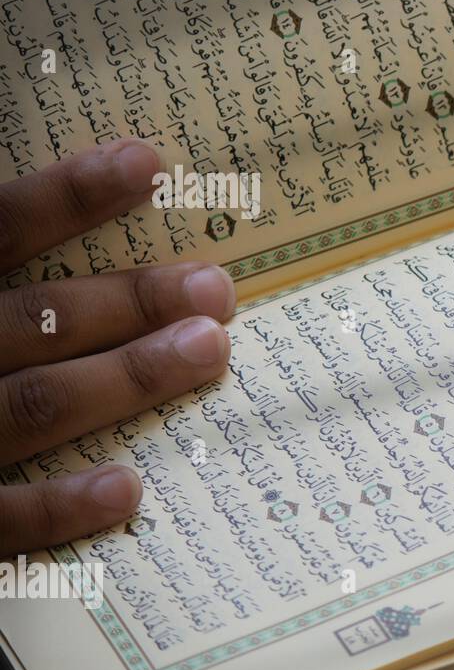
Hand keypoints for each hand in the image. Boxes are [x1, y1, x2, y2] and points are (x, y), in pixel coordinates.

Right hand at [0, 140, 233, 555]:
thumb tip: (9, 217)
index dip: (65, 195)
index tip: (147, 162)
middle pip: (31, 318)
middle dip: (129, 299)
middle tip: (217, 286)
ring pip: (28, 404)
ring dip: (124, 378)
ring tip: (210, 349)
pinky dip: (54, 508)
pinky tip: (126, 489)